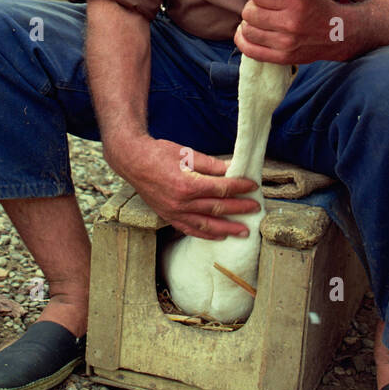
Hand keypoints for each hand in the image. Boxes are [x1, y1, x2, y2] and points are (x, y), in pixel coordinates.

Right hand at [102, 134, 260, 238]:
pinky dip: (206, 234)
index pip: (221, 188)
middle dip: (239, 208)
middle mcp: (182, 202)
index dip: (239, 187)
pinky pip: (190, 229)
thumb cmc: (159, 153)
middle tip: (255, 209)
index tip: (252, 186)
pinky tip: (219, 236)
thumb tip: (232, 169)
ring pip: (206, 224)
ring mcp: (174, 212)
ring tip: (243, 231)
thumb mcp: (186, 153)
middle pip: (217, 208)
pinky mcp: (168, 216)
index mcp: (188, 184)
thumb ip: (211, 164)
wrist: (133, 161)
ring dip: (227, 229)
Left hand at [234, 0, 353, 64]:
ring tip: (260, 21)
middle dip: (253, 7)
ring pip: (247, 31)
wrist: (338, 34)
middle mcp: (291, 24)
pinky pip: (249, 50)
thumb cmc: (316, 6)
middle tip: (264, 8)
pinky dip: (243, 40)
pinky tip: (248, 33)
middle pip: (249, 12)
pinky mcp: (283, 58)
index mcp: (296, 3)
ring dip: (249, 23)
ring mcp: (286, 44)